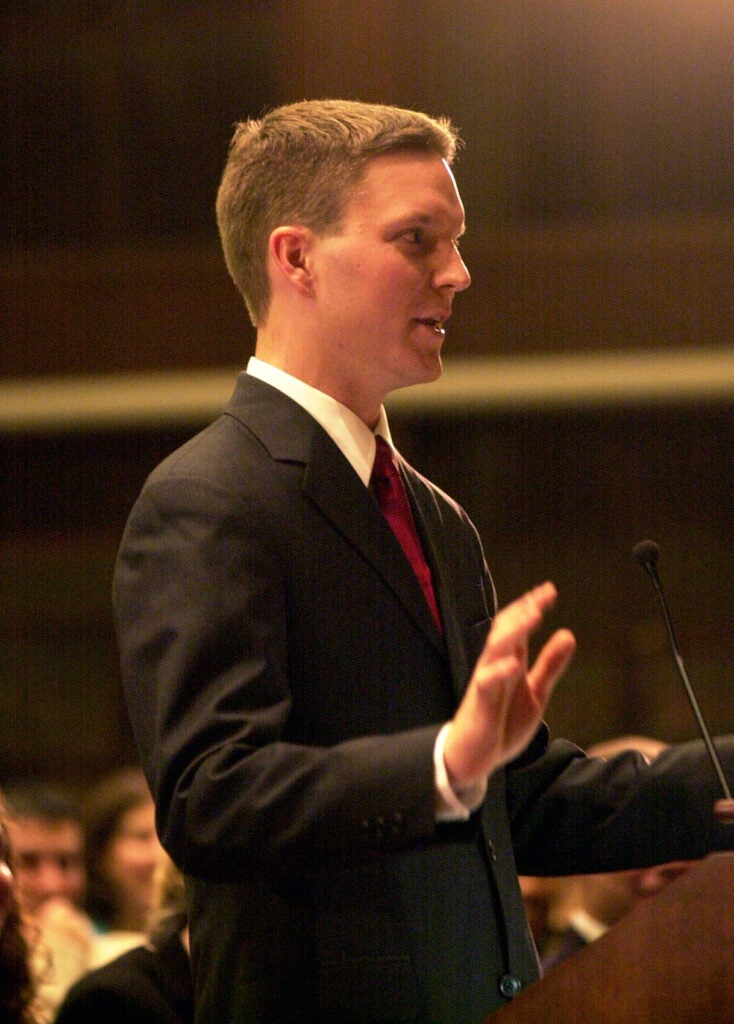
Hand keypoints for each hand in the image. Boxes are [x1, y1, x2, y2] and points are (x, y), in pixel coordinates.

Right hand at [443, 582, 575, 789]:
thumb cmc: (502, 722)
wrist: (475, 756)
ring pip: (495, 649)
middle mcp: (496, 665)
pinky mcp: (480, 702)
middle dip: (524, 611)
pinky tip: (514, 664)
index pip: (518, 626)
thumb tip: (568, 634)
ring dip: (514, 631)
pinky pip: (486, 682)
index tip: (549, 591)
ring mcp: (487, 681)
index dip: (532, 607)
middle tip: (543, 595)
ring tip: (533, 616)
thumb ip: (550, 665)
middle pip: (506, 630)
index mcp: (510, 661)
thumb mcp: (535, 693)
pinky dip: (500, 672)